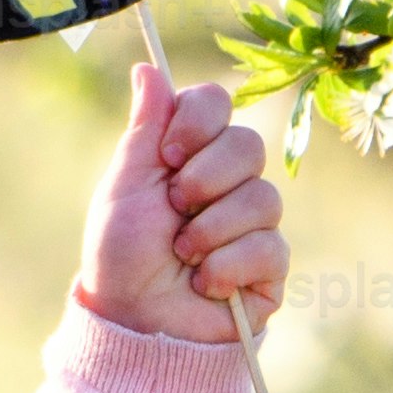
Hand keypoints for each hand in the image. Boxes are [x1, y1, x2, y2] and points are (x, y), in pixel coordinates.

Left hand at [70, 51, 286, 344]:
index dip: (198, 121)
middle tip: (175, 207)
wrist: (135, 323)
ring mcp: (254, 223)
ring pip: (262, 198)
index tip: (168, 153)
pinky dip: (227, 266)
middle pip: (248, 144)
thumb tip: (148, 69)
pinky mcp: (270, 266)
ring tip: (183, 256)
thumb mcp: (125, 187)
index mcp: (191, 153)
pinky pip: (269, 247)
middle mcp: (228, 181)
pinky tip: (204, 284)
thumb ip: (144, 129)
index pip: (217, 103)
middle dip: (206, 179)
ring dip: (210, 230)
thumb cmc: (122, 256)